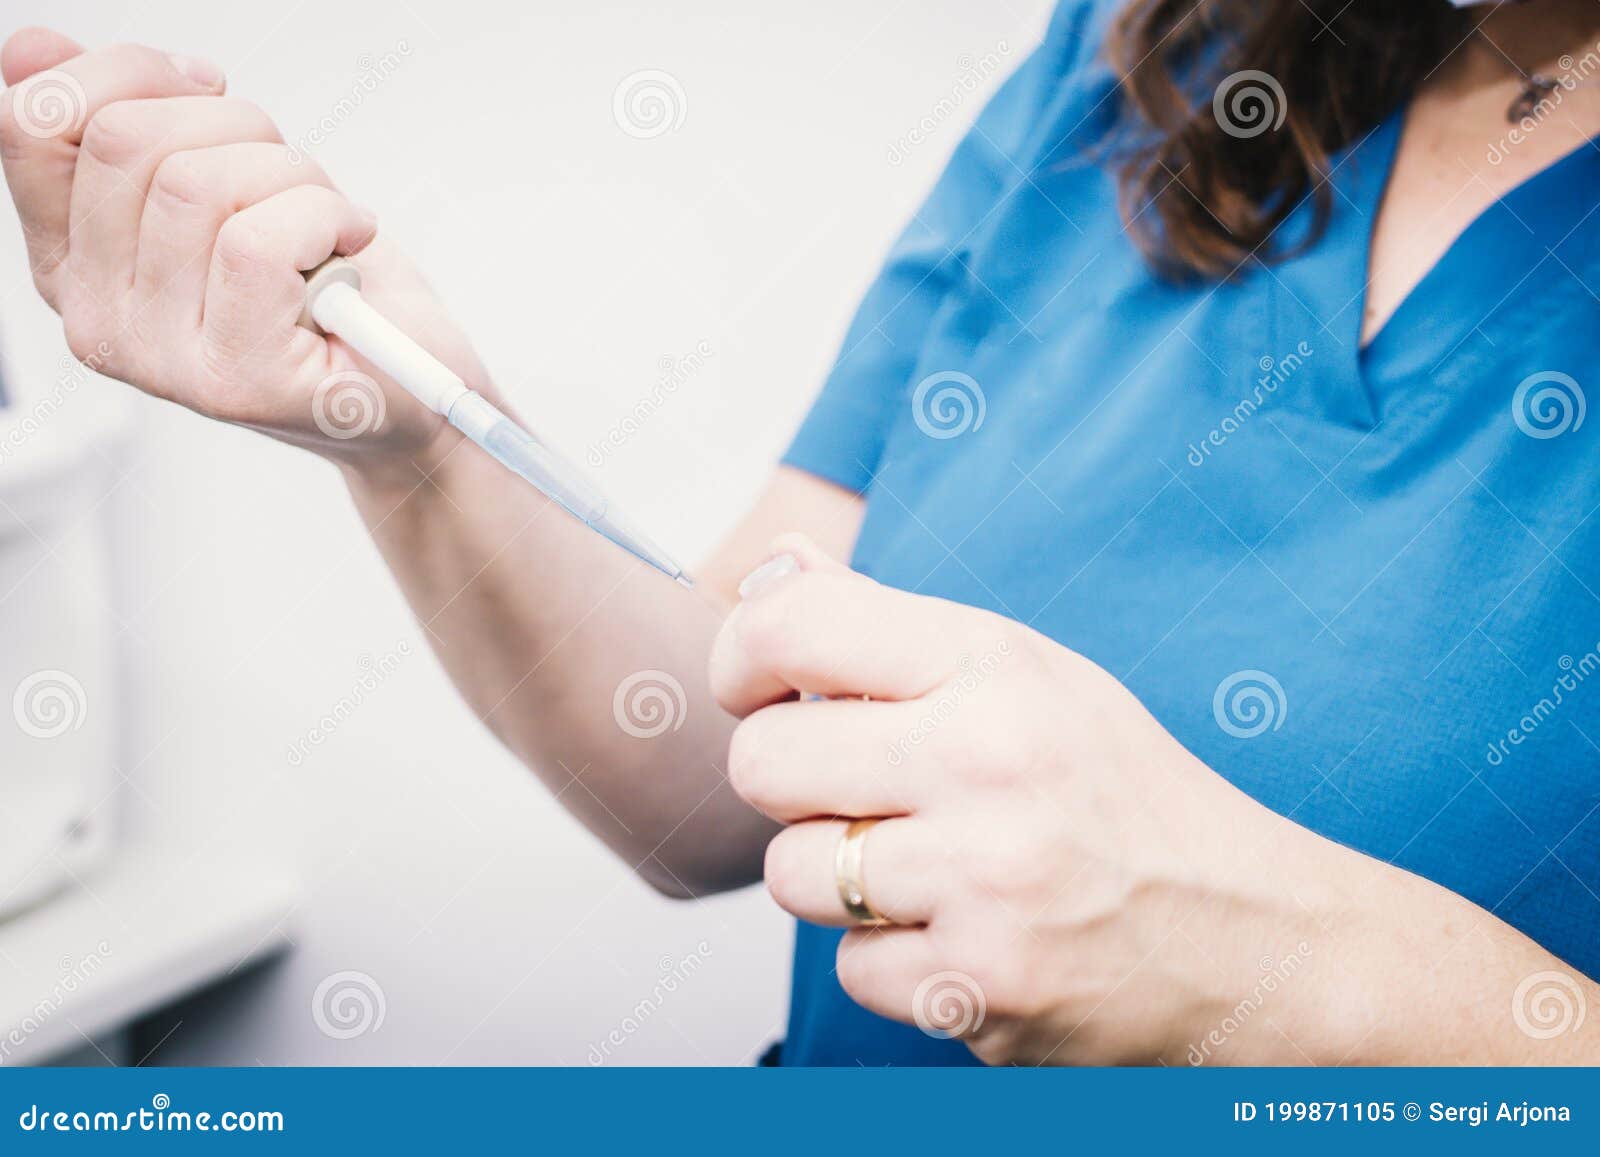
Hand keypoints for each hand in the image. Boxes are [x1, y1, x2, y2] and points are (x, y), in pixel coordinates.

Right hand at [0, 28, 488, 477]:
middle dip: (233, 124)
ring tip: (324, 219)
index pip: (33, 126)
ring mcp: (162, 361)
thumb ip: (131, 124)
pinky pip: (259, 241)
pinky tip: (348, 244)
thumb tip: (35, 49)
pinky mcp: (237, 380)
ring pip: (197, 183)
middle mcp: (99, 318)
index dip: (126, 74)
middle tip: (287, 170)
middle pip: (126, 141)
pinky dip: (327, 217)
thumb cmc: (320, 283)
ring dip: (292, 174)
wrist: (408, 382)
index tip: (203, 86)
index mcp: (73, 262)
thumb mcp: (220, 184)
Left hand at [710, 535, 1360, 1064]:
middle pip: (762, 762)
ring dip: (840, 882)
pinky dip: (892, 961)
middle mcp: (987, 759)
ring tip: (927, 871)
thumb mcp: (1029, 675)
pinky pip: (849, 968)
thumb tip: (769, 568)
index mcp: (995, 663)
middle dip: (792, 784)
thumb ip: (887, 625)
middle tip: (859, 794)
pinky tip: (965, 936)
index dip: (739, 660)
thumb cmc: (1124, 795)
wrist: (1251, 936)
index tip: (759, 691)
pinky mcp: (982, 985)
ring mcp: (985, 878)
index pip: (788, 624)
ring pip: (793, 874)